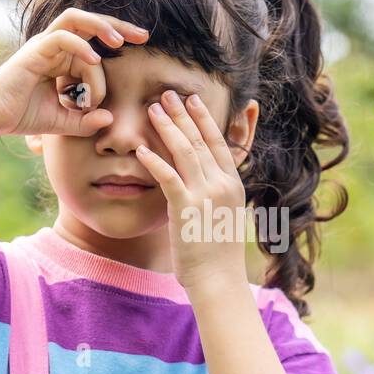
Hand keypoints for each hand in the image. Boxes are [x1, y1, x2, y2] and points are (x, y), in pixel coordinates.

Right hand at [0, 8, 149, 136]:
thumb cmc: (22, 116)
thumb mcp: (63, 123)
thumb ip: (86, 122)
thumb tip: (109, 119)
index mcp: (63, 57)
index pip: (95, 43)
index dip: (116, 51)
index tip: (136, 59)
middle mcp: (55, 46)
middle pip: (89, 22)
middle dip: (118, 25)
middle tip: (143, 35)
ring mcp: (43, 45)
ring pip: (75, 21)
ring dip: (99, 26)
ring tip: (119, 40)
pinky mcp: (33, 51)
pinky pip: (60, 38)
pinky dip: (79, 46)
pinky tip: (93, 60)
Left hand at [136, 90, 249, 293]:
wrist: (219, 280)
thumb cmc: (218, 254)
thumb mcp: (224, 216)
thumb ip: (216, 193)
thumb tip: (204, 180)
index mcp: (233, 184)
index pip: (218, 142)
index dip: (203, 119)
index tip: (192, 101)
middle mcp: (222, 184)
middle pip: (199, 140)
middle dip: (182, 114)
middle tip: (167, 93)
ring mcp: (205, 195)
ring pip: (184, 152)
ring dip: (167, 127)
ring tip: (152, 109)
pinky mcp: (186, 209)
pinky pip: (168, 177)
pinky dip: (154, 160)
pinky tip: (141, 148)